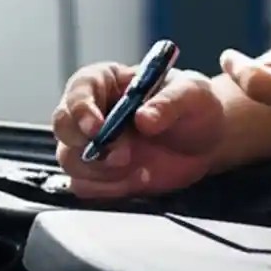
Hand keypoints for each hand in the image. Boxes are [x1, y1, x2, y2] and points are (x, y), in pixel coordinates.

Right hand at [51, 61, 225, 198]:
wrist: (208, 142)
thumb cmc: (196, 106)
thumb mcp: (192, 94)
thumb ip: (169, 103)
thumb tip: (143, 118)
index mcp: (109, 81)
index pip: (80, 89)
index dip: (81, 109)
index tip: (98, 128)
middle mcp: (94, 110)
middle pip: (63, 126)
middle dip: (87, 145)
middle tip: (123, 156)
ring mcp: (94, 144)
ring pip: (69, 159)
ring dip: (100, 171)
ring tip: (137, 169)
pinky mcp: (101, 173)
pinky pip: (85, 185)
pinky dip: (108, 189)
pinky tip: (138, 179)